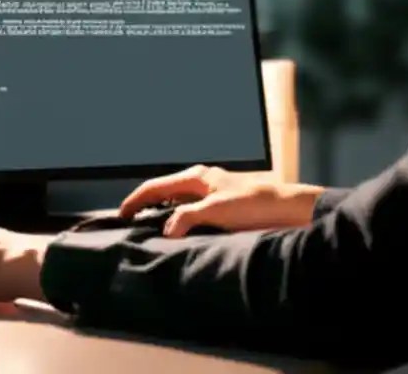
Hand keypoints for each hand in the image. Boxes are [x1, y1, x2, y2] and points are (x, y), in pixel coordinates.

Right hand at [119, 165, 325, 236]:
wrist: (286, 208)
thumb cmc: (253, 205)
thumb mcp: (215, 212)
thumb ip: (186, 218)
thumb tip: (166, 231)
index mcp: (196, 176)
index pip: (155, 186)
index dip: (135, 200)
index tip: (121, 215)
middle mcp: (201, 179)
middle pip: (163, 190)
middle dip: (145, 204)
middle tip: (131, 222)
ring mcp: (211, 190)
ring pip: (177, 199)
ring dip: (161, 211)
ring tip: (150, 228)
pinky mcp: (220, 202)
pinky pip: (190, 207)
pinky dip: (177, 216)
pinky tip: (178, 229)